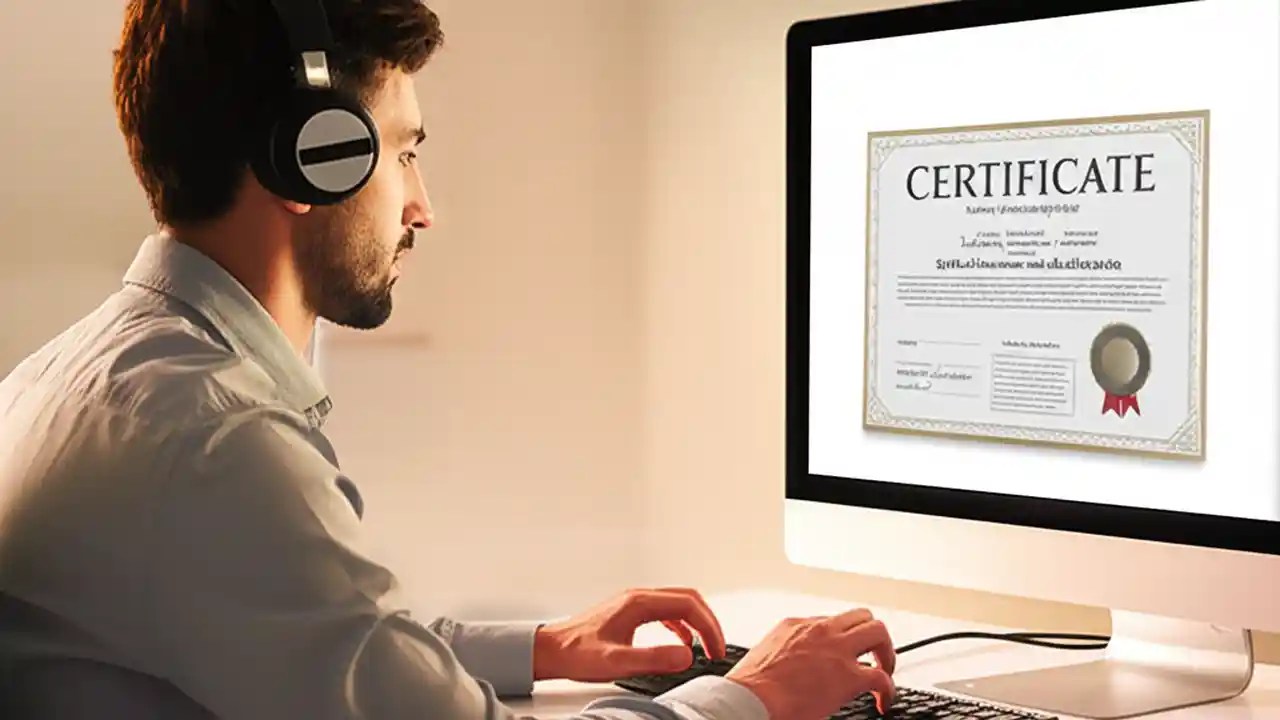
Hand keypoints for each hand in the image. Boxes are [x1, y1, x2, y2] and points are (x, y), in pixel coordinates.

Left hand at [532, 587, 726, 681]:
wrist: (551, 650)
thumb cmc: (577, 653)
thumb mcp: (617, 662)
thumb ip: (653, 658)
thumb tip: (687, 655)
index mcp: (639, 602)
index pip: (689, 604)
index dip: (709, 627)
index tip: (716, 650)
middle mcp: (639, 597)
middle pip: (688, 599)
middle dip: (708, 623)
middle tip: (717, 649)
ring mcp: (634, 603)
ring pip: (678, 603)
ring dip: (696, 623)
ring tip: (706, 647)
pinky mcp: (630, 613)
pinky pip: (665, 612)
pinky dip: (681, 625)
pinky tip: (681, 643)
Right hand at [726, 609, 895, 718]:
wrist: (751, 700)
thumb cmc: (752, 685)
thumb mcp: (765, 652)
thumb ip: (784, 650)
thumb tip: (790, 666)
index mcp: (796, 625)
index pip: (831, 621)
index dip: (841, 639)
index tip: (843, 654)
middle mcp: (820, 631)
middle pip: (861, 616)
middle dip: (872, 636)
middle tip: (874, 655)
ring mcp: (837, 650)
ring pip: (878, 633)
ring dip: (886, 653)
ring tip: (885, 671)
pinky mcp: (848, 676)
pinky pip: (881, 677)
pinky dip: (888, 690)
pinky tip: (883, 701)